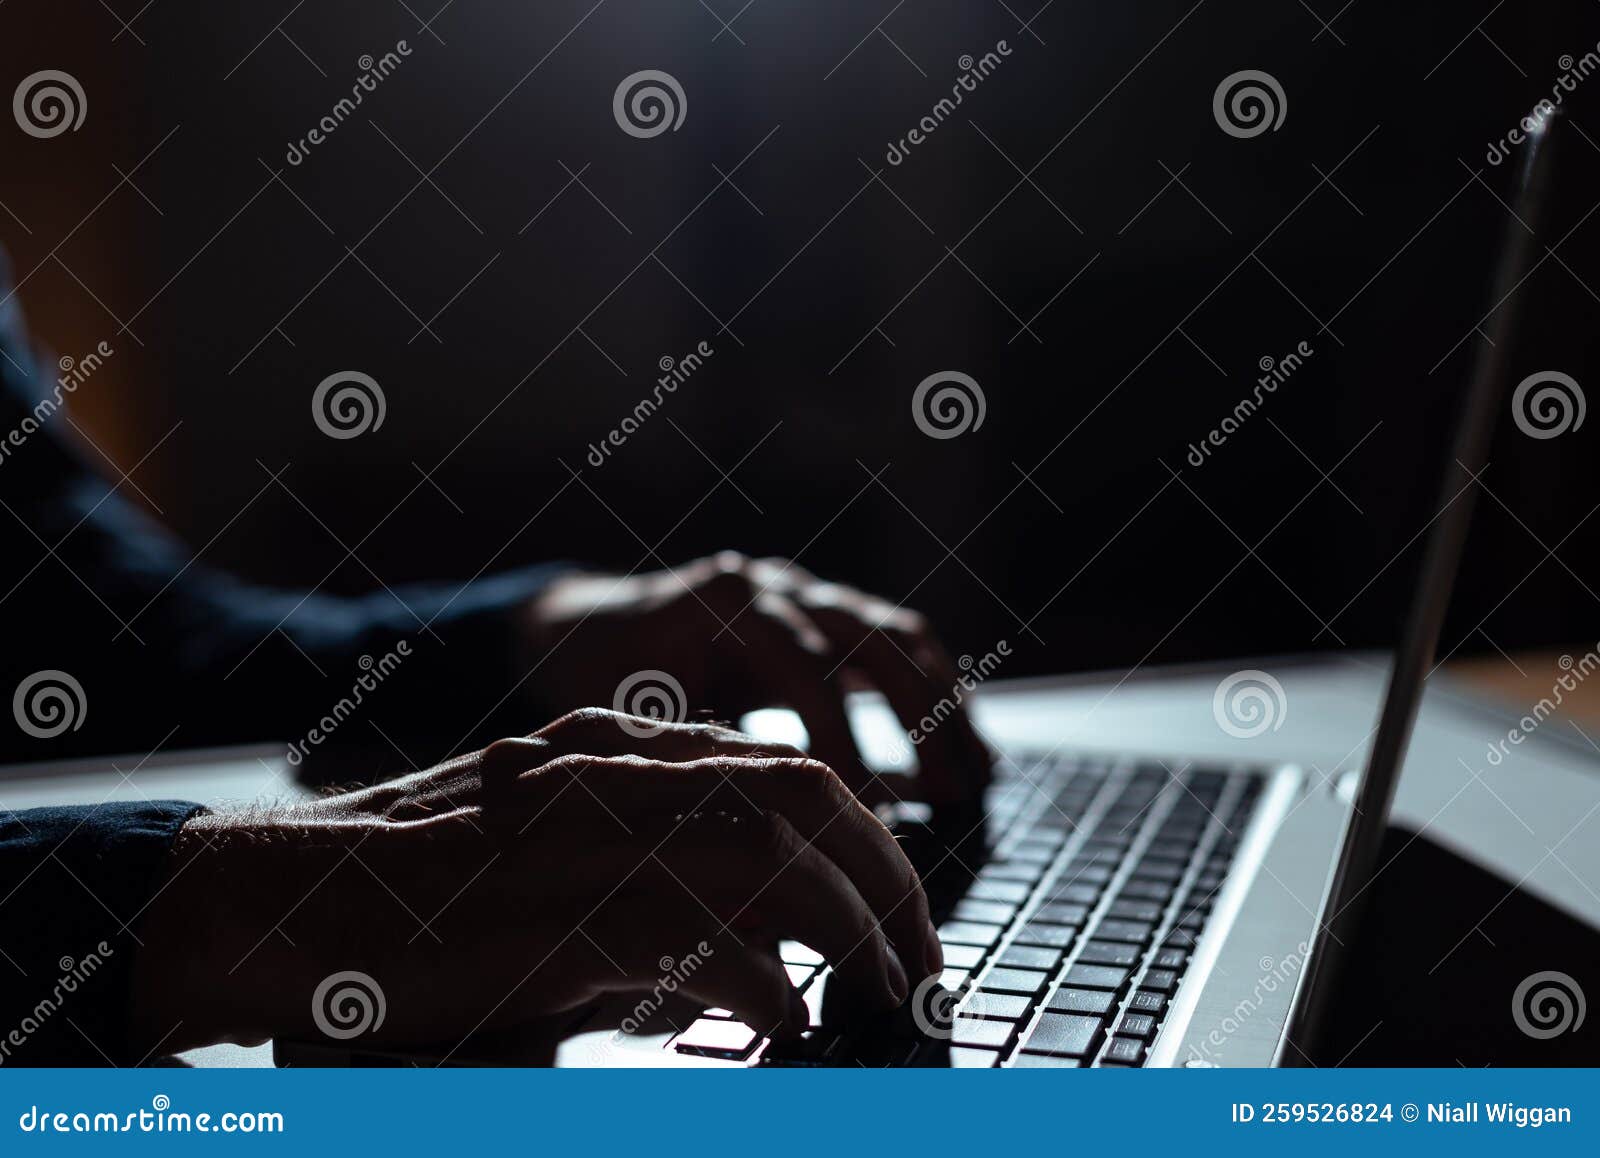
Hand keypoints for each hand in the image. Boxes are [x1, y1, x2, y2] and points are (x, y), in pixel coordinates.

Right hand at [129, 711, 941, 1055]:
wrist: (281, 898)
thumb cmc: (412, 888)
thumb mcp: (545, 851)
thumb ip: (646, 876)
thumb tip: (753, 951)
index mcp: (615, 748)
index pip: (782, 766)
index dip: (861, 836)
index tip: (894, 902)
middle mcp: (614, 771)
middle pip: (804, 796)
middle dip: (886, 875)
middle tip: (919, 954)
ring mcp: (589, 835)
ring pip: (776, 856)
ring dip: (853, 926)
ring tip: (886, 990)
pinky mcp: (557, 914)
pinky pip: (705, 942)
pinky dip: (768, 986)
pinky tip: (788, 1024)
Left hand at [522, 552, 992, 803]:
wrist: (586, 626)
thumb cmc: (601, 686)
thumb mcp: (623, 723)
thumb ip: (678, 771)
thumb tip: (732, 868)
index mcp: (719, 604)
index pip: (802, 666)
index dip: (840, 738)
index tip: (866, 808)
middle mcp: (773, 588)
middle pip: (870, 636)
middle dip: (916, 717)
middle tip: (947, 794)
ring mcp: (806, 594)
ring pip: (898, 634)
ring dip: (943, 706)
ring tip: (975, 778)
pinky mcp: (827, 615)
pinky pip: (899, 643)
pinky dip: (938, 696)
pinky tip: (963, 754)